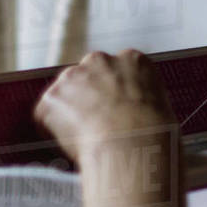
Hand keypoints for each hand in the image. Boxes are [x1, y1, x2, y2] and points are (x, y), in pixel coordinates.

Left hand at [34, 49, 176, 165]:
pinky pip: (47, 115)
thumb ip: (138, 100)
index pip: (117, 71)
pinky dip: (54, 130)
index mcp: (133, 61)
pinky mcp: (51, 97)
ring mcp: (73, 76)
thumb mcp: (159, 106)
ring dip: (71, 111)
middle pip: (88, 76)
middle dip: (89, 97)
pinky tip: (72, 144)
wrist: (131, 145)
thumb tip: (131, 116)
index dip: (115, 93)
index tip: (115, 109)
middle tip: (98, 124)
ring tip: (86, 138)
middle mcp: (100, 61)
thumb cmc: (152, 133)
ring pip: (66, 94)